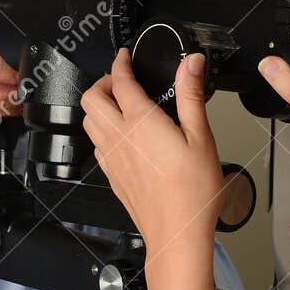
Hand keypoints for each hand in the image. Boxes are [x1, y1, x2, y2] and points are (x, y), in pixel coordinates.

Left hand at [81, 48, 222, 268]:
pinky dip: (102, 131)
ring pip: (88, 121)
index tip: (125, 57)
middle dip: (103, 82)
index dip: (120, 62)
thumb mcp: (201, 136)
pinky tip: (121, 137)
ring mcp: (111, 158)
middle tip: (120, 80)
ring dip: (99, 106)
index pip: (119, 80)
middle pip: (91, 97)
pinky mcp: (111, 176)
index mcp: (140, 121)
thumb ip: (192, 95)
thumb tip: (192, 63)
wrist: (177, 233)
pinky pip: (96, 145)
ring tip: (118, 104)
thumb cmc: (193, 192)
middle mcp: (119, 137)